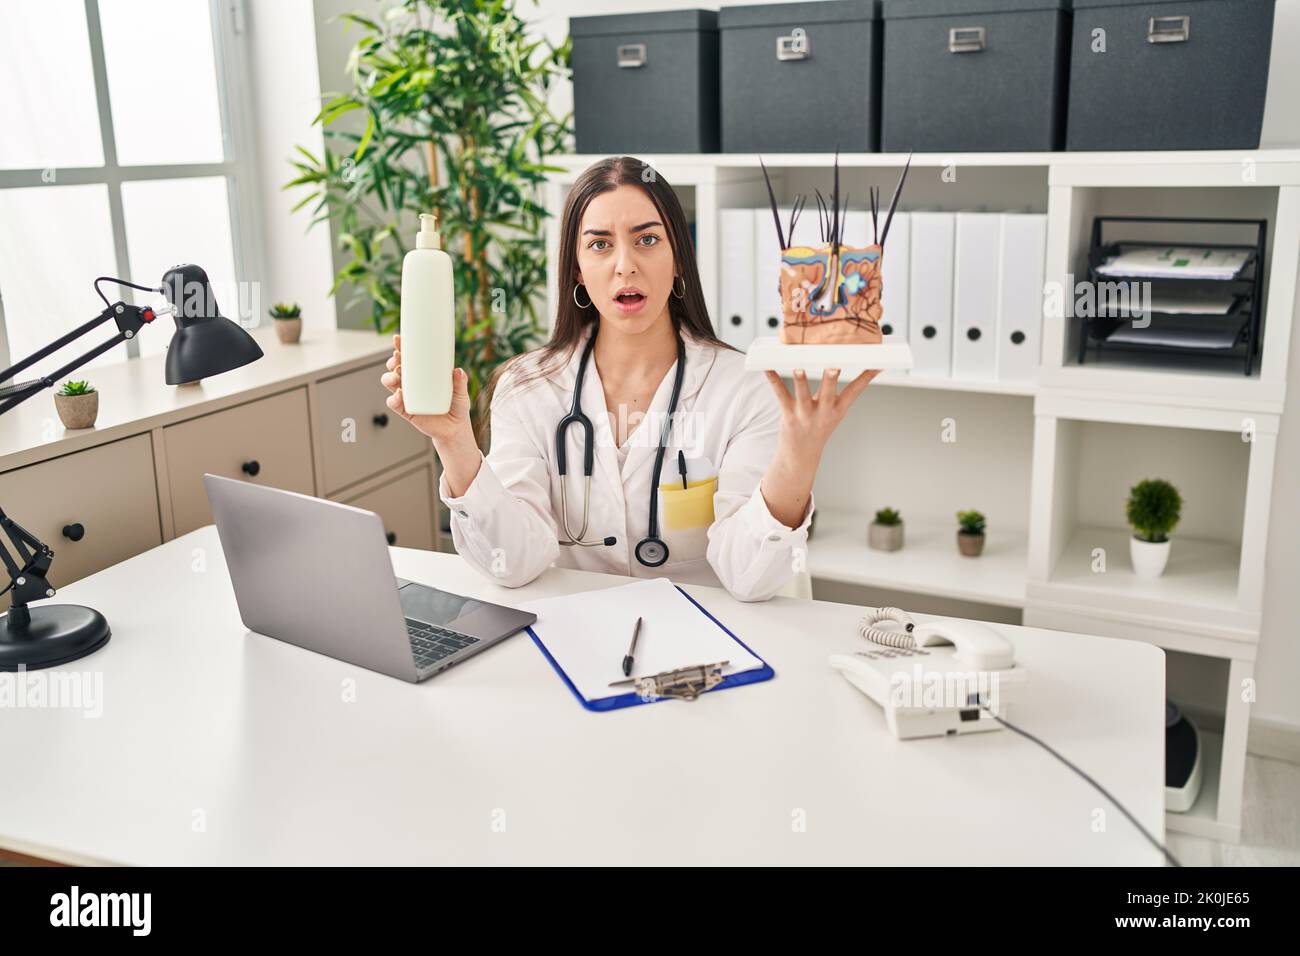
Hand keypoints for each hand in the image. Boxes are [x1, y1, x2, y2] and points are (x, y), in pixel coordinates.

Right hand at [380, 333, 472, 444]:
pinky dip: (393, 398)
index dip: (401, 348)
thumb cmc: (457, 407)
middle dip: (393, 361)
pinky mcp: (406, 411)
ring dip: (390, 377)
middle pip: (395, 367)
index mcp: (423, 374)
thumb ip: (460, 382)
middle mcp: (412, 384)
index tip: (398, 339)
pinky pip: (394, 403)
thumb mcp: (461, 393)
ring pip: (390, 382)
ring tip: (398, 376)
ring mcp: (407, 396)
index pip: (409, 358)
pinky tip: (399, 394)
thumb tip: (458, 371)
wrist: (454, 430)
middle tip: (399, 359)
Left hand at [764, 367, 878, 460]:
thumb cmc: (818, 428)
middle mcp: (823, 412)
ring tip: (799, 368)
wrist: (801, 455)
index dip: (865, 378)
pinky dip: (774, 380)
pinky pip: (780, 395)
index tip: (875, 364)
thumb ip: (841, 392)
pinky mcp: (788, 415)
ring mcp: (805, 414)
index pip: (855, 392)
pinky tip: (768, 368)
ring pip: (803, 395)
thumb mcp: (835, 412)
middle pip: (828, 394)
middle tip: (833, 367)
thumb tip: (847, 373)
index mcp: (837, 410)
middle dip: (830, 381)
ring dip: (801, 381)